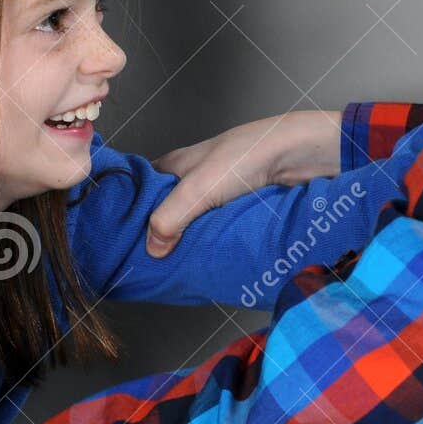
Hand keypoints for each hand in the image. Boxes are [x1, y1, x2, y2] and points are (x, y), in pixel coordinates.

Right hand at [146, 110, 342, 257]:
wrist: (301, 153)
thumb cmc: (248, 155)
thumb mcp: (199, 187)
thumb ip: (170, 217)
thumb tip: (152, 250)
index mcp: (175, 165)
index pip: (141, 190)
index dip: (130, 212)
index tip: (120, 241)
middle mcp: (194, 178)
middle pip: (168, 211)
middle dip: (160, 235)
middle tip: (151, 266)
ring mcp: (219, 193)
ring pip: (195, 223)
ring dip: (190, 241)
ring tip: (179, 270)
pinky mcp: (241, 207)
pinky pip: (219, 229)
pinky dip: (214, 243)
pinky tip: (212, 260)